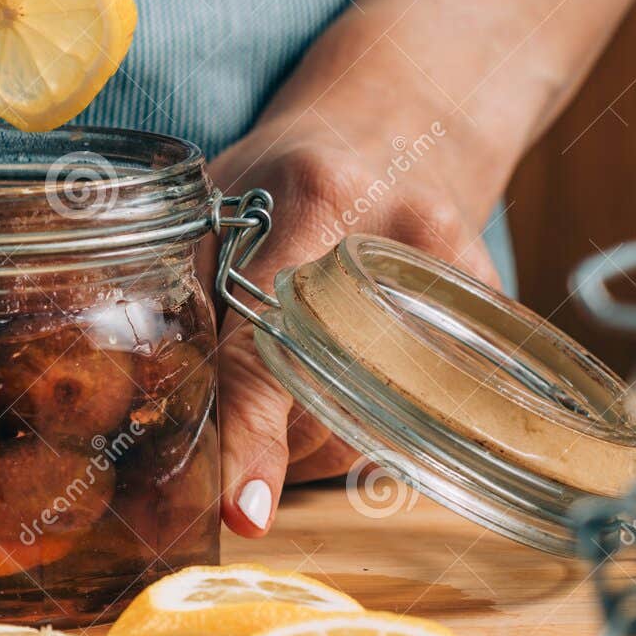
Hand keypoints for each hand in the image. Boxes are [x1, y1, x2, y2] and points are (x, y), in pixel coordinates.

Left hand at [207, 132, 499, 536]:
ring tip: (282, 397)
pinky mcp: (496, 315)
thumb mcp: (210, 209)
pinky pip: (422, 418)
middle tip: (228, 442)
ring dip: (313, 447)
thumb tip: (139, 420)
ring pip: (378, 427)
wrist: (396, 124)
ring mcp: (464, 278)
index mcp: (318, 199)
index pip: (273, 343)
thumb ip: (176, 299)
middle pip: (332, 405)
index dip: (253, 436)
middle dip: (272, 446)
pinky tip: (333, 396)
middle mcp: (405, 238)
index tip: (242, 511)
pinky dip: (362, 433)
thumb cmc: (278, 176)